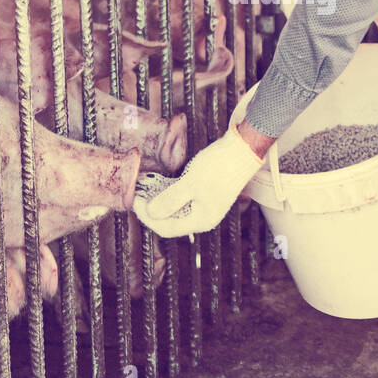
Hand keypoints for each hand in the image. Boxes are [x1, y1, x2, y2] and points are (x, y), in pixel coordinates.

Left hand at [131, 125, 265, 237]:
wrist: (243, 150)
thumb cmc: (219, 167)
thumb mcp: (190, 183)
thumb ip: (170, 200)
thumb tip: (151, 213)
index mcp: (201, 220)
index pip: (166, 228)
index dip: (147, 216)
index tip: (135, 200)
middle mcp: (202, 217)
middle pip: (170, 221)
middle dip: (152, 209)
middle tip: (138, 193)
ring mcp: (204, 206)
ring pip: (175, 209)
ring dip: (160, 200)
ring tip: (146, 187)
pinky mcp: (204, 194)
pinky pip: (182, 200)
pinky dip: (170, 193)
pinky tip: (160, 183)